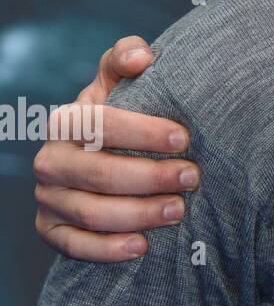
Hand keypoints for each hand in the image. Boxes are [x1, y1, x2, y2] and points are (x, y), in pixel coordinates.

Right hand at [34, 36, 198, 261]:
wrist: (101, 152)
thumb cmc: (121, 112)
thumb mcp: (120, 81)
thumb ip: (127, 56)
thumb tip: (141, 57)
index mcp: (67, 121)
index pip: (101, 125)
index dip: (143, 132)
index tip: (185, 138)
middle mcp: (51, 159)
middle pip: (99, 173)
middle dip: (151, 177)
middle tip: (193, 177)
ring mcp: (48, 197)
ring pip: (92, 212)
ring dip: (139, 214)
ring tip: (179, 209)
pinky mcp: (50, 229)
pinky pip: (75, 245)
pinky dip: (109, 249)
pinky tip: (143, 246)